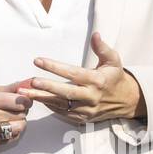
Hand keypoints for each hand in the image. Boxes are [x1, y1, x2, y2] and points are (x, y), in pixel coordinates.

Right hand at [0, 81, 33, 148]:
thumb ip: (10, 88)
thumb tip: (30, 84)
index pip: (19, 102)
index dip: (26, 101)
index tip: (24, 100)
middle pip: (20, 115)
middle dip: (22, 111)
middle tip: (15, 108)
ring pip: (17, 128)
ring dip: (19, 123)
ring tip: (12, 118)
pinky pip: (10, 139)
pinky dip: (12, 133)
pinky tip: (6, 126)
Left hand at [19, 32, 144, 124]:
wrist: (127, 101)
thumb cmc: (115, 77)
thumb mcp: (113, 60)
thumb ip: (102, 48)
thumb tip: (95, 34)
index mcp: (97, 81)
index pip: (72, 73)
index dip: (54, 67)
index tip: (38, 60)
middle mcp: (91, 96)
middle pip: (65, 93)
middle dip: (47, 87)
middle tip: (30, 82)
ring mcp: (87, 109)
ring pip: (61, 105)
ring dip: (42, 99)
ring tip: (25, 93)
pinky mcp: (83, 118)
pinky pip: (64, 114)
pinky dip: (50, 107)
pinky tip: (38, 100)